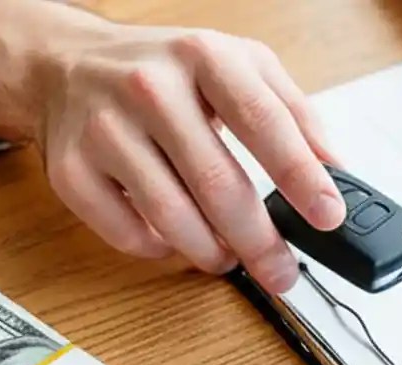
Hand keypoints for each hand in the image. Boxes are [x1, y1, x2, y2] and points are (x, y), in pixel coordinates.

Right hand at [0, 0, 345, 293]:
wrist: (67, 64)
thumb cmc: (164, 71)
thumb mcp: (239, 65)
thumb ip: (293, 113)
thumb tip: (334, 170)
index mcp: (203, 55)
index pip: (263, 121)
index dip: (300, 176)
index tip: (327, 216)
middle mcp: (151, 87)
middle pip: (217, 182)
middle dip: (259, 241)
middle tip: (282, 272)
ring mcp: (105, 129)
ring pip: (171, 217)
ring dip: (211, 252)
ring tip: (229, 257)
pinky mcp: (72, 170)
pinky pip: (126, 233)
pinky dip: (160, 249)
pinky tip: (175, 239)